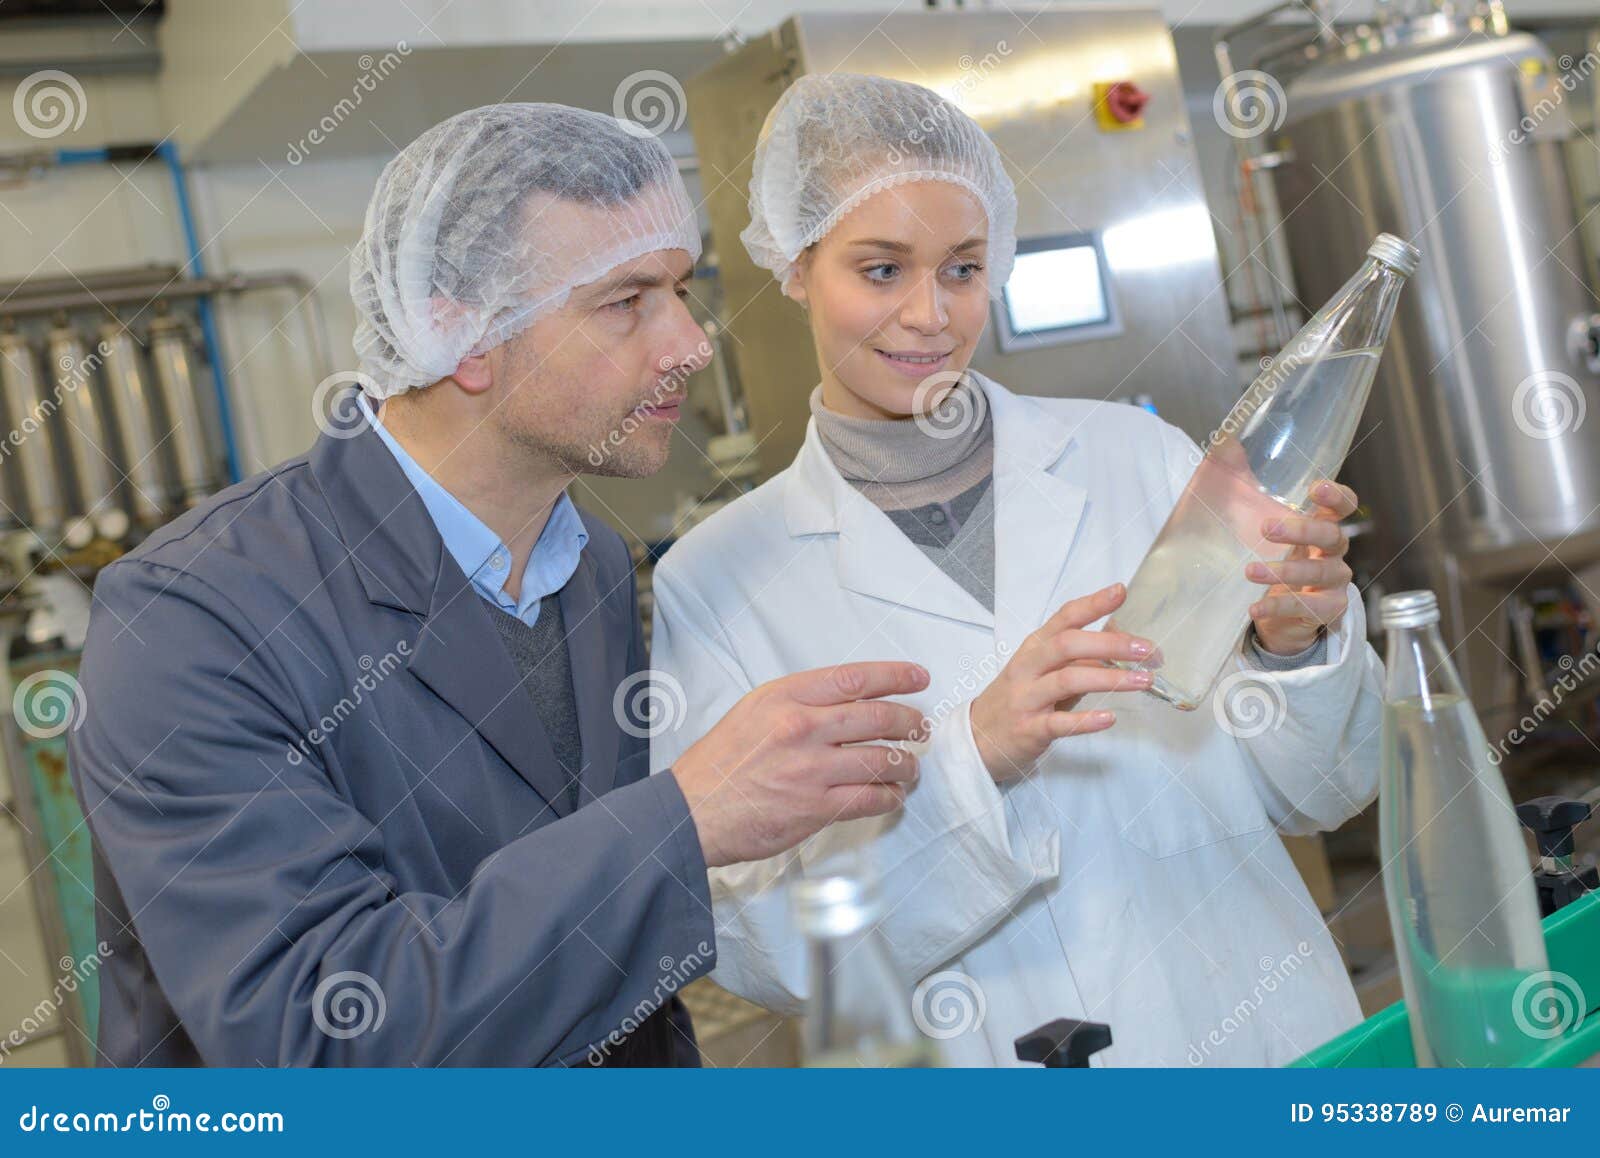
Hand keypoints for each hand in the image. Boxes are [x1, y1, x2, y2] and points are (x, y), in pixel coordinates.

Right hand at [671, 662, 929, 867]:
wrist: (692, 810)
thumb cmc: (720, 763)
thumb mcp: (753, 711)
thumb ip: (799, 702)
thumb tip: (848, 702)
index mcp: (786, 697)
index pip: (855, 678)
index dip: (895, 675)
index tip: (918, 677)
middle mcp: (802, 727)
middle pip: (879, 716)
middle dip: (911, 722)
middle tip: (921, 728)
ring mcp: (811, 769)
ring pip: (883, 759)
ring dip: (907, 764)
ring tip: (911, 767)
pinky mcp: (815, 808)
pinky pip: (871, 798)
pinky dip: (891, 796)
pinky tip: (893, 795)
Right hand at [969, 583, 1153, 781]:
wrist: (978, 738)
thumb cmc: (1018, 699)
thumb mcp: (1043, 671)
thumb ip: (1077, 656)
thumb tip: (1119, 635)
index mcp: (1034, 647)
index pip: (1064, 618)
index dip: (1092, 604)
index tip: (1121, 591)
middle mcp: (1028, 667)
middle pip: (1067, 645)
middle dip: (1110, 643)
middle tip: (1146, 649)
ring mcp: (1026, 698)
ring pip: (1067, 680)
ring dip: (1108, 678)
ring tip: (1142, 681)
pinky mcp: (1028, 729)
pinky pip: (1059, 723)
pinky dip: (1086, 720)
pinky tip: (1110, 718)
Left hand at [1245, 479, 1357, 655]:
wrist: (1272, 611)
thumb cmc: (1267, 554)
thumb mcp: (1251, 516)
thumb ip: (1241, 480)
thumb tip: (1228, 442)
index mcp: (1321, 523)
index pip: (1343, 504)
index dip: (1336, 495)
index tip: (1316, 488)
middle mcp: (1333, 550)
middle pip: (1330, 535)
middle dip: (1301, 530)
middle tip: (1266, 528)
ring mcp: (1334, 581)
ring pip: (1320, 572)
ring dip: (1285, 571)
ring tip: (1250, 572)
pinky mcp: (1327, 609)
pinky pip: (1309, 607)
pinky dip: (1280, 607)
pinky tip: (1254, 609)